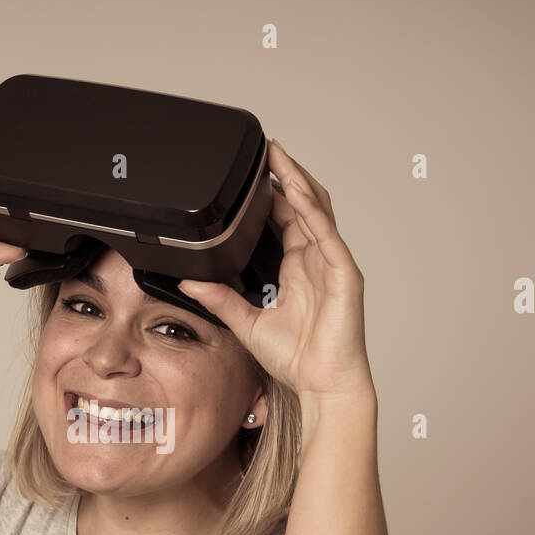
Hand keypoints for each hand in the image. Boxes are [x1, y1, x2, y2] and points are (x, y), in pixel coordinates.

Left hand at [178, 140, 373, 399]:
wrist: (323, 385)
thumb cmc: (298, 358)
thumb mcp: (246, 322)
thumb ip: (220, 298)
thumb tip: (190, 279)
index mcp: (296, 267)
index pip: (283, 217)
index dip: (268, 192)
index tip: (249, 172)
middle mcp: (316, 259)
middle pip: (302, 203)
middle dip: (284, 175)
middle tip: (263, 149)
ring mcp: (332, 264)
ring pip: (317, 210)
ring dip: (297, 181)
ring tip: (278, 157)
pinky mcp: (344, 275)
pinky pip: (327, 235)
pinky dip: (311, 211)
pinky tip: (294, 193)